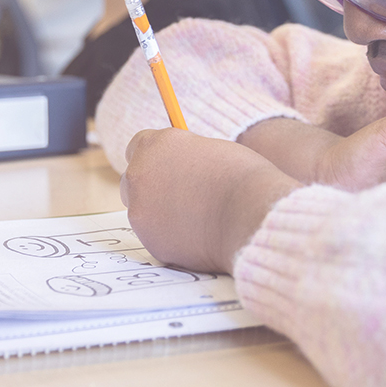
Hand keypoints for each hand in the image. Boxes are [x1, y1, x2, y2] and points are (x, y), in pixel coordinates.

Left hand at [120, 128, 300, 272]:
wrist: (251, 215)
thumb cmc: (242, 177)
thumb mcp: (211, 150)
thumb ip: (186, 156)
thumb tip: (180, 166)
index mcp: (157, 144)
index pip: (138, 146)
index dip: (156, 156)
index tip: (169, 164)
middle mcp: (140, 175)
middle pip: (134, 179)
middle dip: (152, 184)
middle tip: (181, 192)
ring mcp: (141, 211)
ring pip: (143, 210)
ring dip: (160, 211)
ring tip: (196, 215)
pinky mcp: (150, 242)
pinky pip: (155, 235)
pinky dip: (171, 235)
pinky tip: (198, 233)